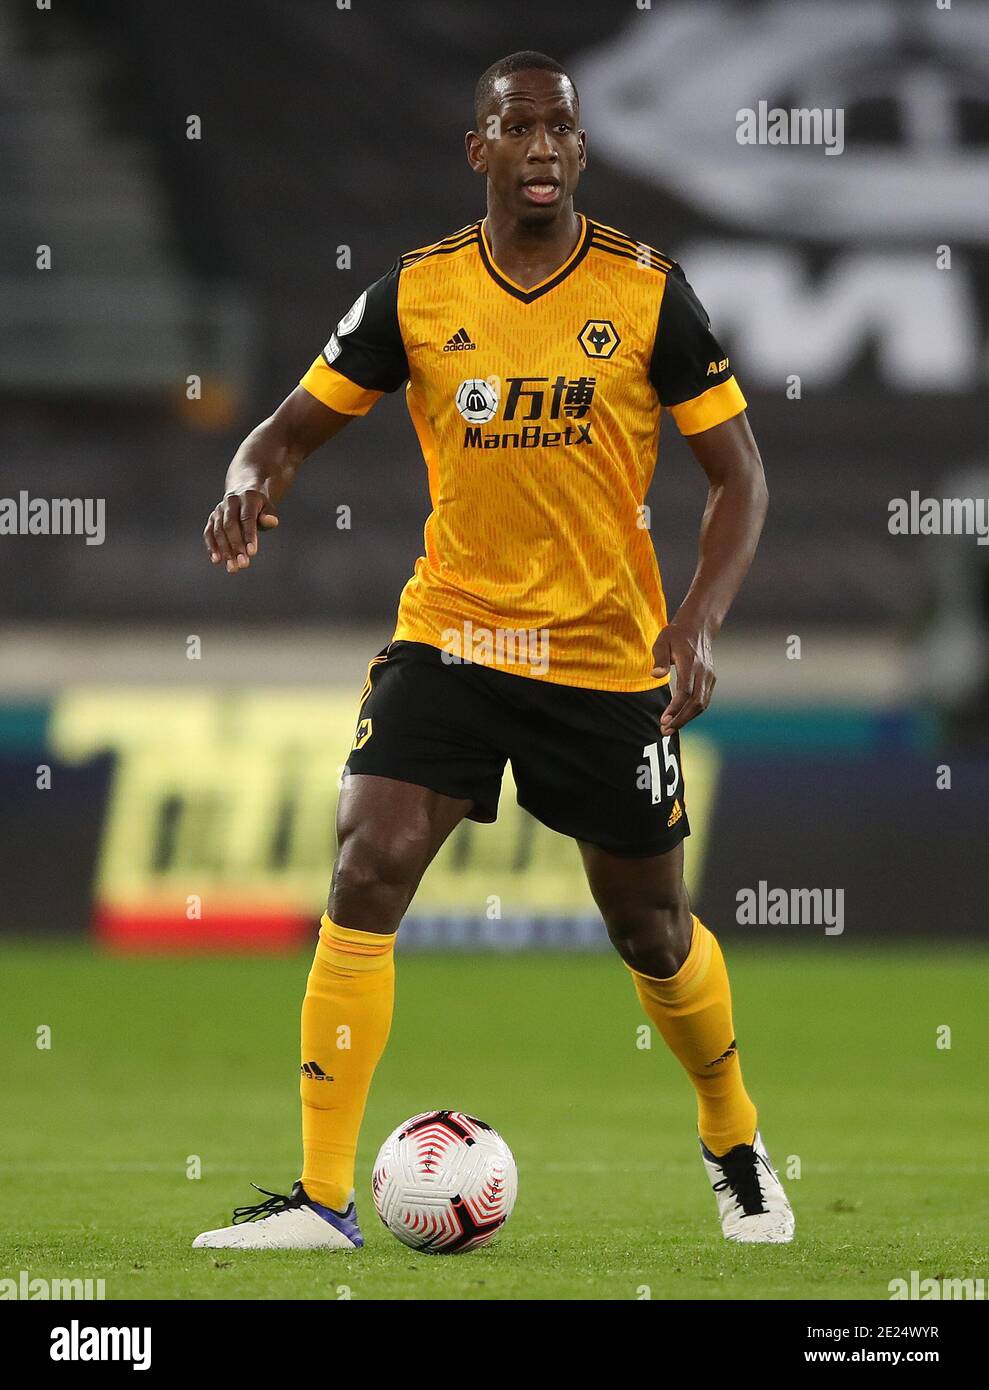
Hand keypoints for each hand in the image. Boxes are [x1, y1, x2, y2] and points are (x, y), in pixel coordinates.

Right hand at [203, 489, 278, 572]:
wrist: (243, 493)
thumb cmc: (259, 507)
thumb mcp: (268, 509)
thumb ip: (269, 517)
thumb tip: (271, 521)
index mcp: (247, 498)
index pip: (247, 518)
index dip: (249, 536)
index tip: (252, 553)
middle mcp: (230, 502)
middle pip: (230, 525)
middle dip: (236, 546)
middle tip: (243, 564)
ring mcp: (219, 510)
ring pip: (218, 531)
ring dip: (225, 550)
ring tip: (232, 567)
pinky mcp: (212, 519)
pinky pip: (208, 533)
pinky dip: (211, 547)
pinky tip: (216, 560)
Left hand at [652, 616, 715, 733]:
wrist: (697, 628)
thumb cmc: (675, 635)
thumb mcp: (662, 641)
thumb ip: (659, 659)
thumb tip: (656, 675)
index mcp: (690, 663)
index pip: (685, 691)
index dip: (675, 708)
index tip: (664, 719)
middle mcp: (703, 671)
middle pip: (696, 702)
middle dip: (681, 719)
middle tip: (665, 731)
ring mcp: (709, 676)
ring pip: (702, 704)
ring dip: (687, 718)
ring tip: (670, 728)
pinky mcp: (711, 679)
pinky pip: (704, 700)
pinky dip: (693, 712)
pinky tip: (679, 718)